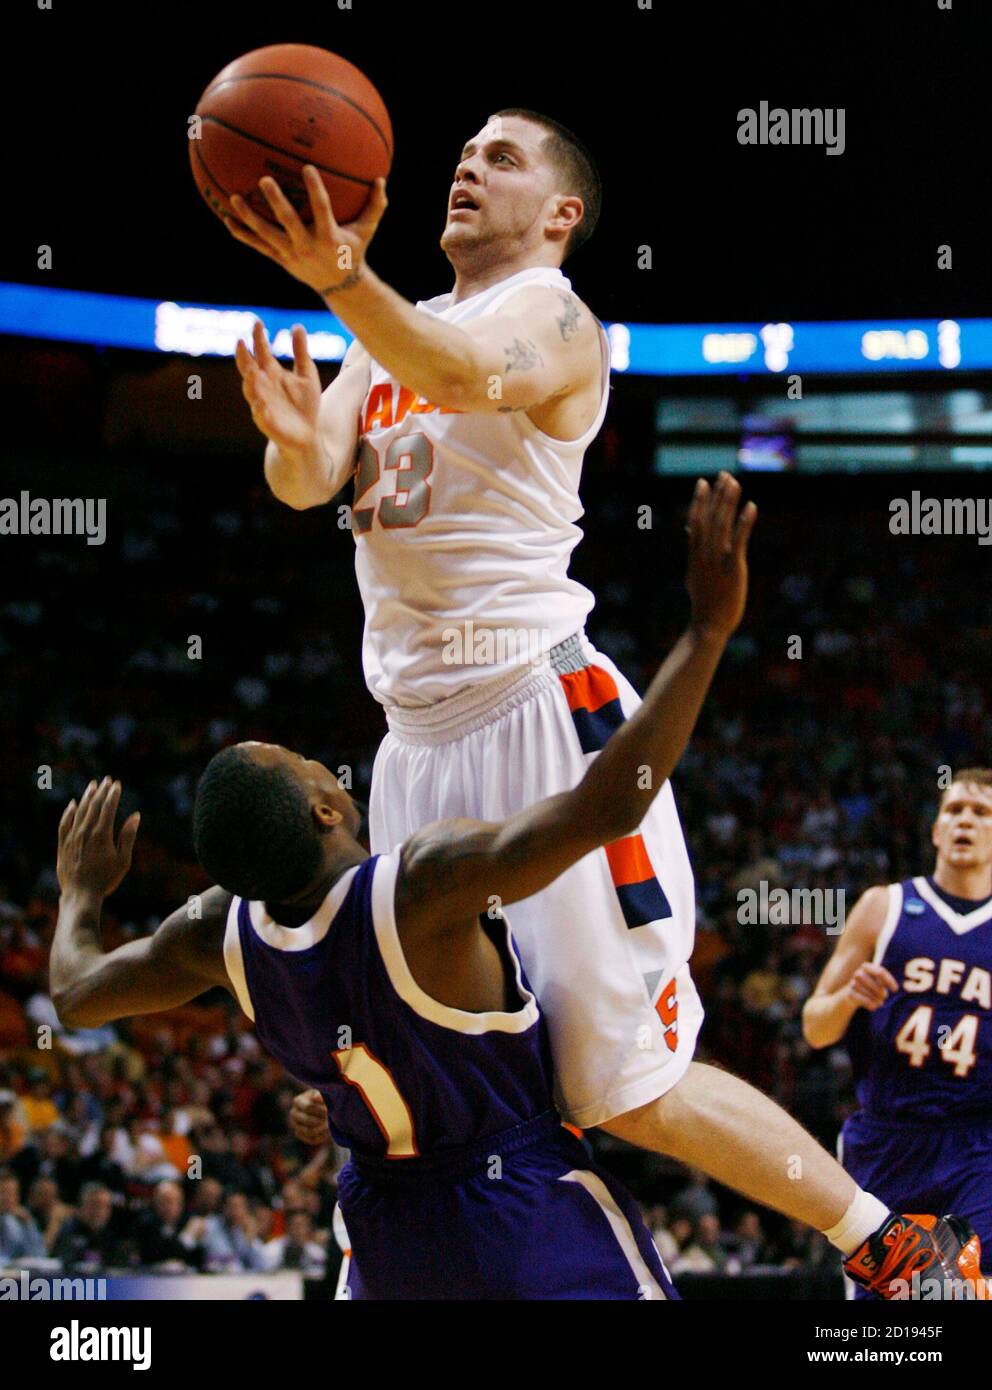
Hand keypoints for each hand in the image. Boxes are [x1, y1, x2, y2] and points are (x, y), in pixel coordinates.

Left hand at [57, 779, 139, 900]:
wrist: (80, 895)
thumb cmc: (106, 879)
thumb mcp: (123, 860)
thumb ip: (128, 836)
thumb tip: (135, 816)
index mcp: (102, 835)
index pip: (108, 808)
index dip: (113, 795)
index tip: (117, 784)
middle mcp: (85, 832)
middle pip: (93, 806)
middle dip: (101, 791)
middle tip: (107, 779)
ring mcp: (72, 838)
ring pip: (79, 812)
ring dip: (86, 797)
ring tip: (92, 786)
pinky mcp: (63, 845)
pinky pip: (64, 823)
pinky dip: (69, 812)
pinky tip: (72, 804)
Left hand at [226, 165, 386, 295]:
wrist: (340, 286)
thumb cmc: (354, 251)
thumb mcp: (367, 232)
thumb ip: (375, 206)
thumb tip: (381, 179)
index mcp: (328, 237)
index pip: (321, 210)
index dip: (315, 189)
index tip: (307, 167)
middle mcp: (307, 246)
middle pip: (289, 222)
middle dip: (276, 202)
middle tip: (264, 180)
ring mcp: (291, 255)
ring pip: (267, 235)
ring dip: (249, 218)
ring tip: (234, 199)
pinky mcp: (280, 260)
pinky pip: (258, 246)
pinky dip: (242, 235)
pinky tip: (226, 220)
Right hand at [235, 320, 320, 460]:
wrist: (307, 435)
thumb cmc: (305, 405)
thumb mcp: (306, 374)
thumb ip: (300, 352)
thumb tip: (297, 325)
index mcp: (271, 373)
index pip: (260, 352)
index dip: (258, 338)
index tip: (257, 323)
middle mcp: (263, 386)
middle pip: (249, 369)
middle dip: (244, 357)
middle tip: (240, 342)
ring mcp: (263, 404)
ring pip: (251, 391)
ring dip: (250, 381)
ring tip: (251, 371)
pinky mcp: (267, 422)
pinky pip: (261, 415)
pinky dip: (260, 409)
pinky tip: (261, 404)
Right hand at [290, 1089, 330, 1145]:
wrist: (321, 1108)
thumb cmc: (322, 1099)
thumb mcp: (322, 1094)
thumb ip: (320, 1096)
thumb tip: (317, 1097)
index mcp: (297, 1101)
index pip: (308, 1107)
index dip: (320, 1110)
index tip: (328, 1110)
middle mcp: (294, 1113)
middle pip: (308, 1120)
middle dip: (321, 1120)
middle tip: (330, 1119)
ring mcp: (295, 1125)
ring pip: (309, 1131)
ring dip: (322, 1129)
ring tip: (330, 1126)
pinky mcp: (300, 1134)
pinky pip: (311, 1139)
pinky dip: (321, 1137)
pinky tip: (328, 1132)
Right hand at [685, 472, 756, 638]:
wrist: (709, 625)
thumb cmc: (704, 604)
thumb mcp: (694, 575)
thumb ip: (693, 553)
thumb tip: (690, 534)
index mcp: (695, 556)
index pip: (695, 522)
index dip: (699, 501)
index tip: (703, 483)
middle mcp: (704, 554)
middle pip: (709, 518)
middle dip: (717, 496)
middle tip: (723, 475)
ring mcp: (717, 560)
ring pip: (722, 525)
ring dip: (728, 502)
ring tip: (734, 483)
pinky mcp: (732, 567)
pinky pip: (738, 540)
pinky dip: (744, 522)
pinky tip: (751, 507)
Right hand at [843, 962, 898, 1011]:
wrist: (854, 995)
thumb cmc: (871, 986)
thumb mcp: (878, 981)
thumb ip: (885, 982)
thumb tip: (894, 988)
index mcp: (867, 967)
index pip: (880, 972)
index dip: (889, 981)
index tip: (895, 990)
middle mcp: (858, 973)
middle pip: (869, 979)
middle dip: (878, 989)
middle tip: (885, 996)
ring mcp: (852, 983)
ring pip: (863, 989)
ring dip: (874, 997)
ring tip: (880, 1002)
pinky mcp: (850, 994)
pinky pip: (859, 998)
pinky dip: (869, 1003)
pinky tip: (874, 1006)